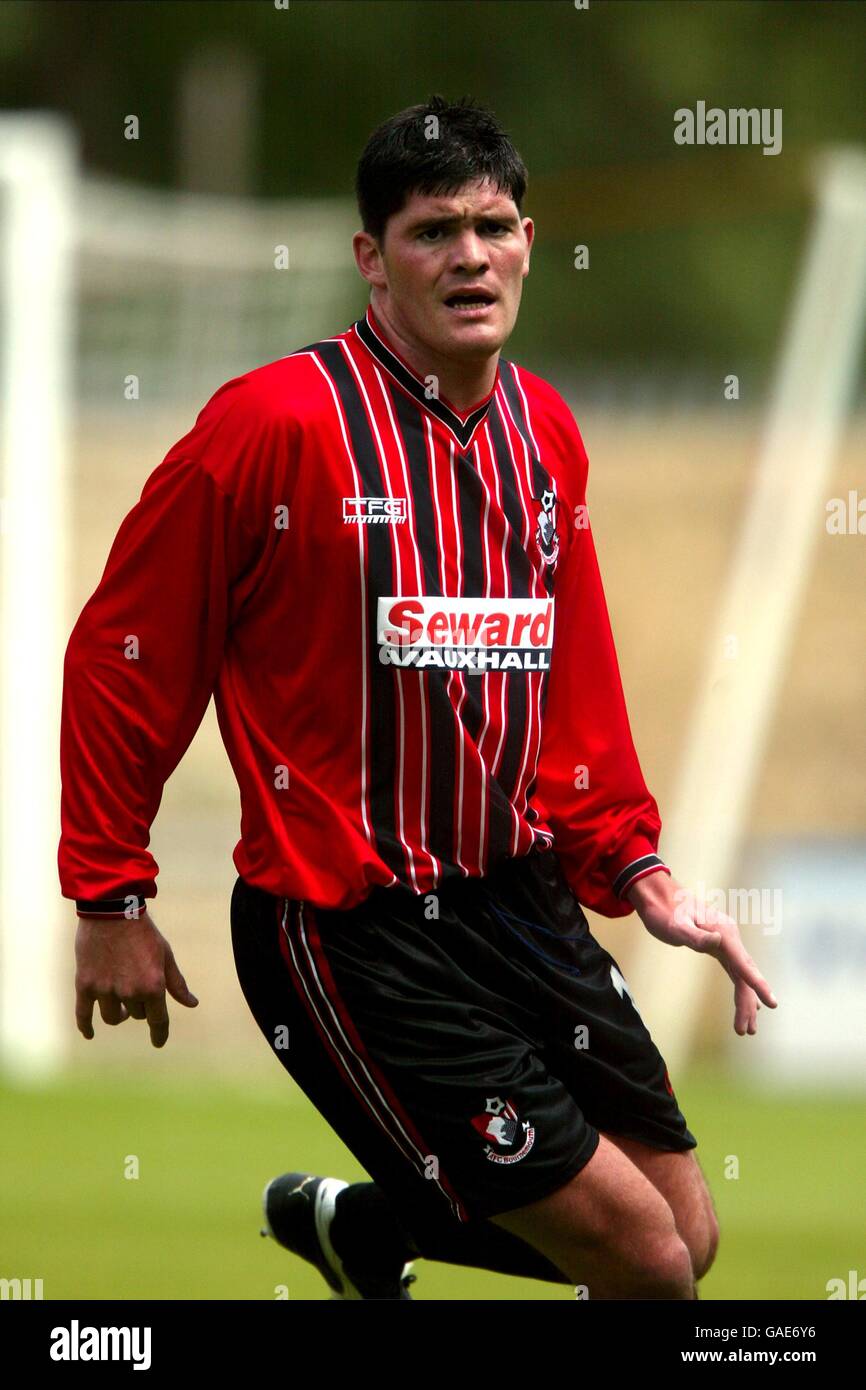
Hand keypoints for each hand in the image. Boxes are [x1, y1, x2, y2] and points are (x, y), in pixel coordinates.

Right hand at [74, 910, 197, 1048]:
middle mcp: (130, 993)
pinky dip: (86, 1027)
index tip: (158, 1042)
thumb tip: (192, 1004)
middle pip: (136, 1015)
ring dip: (118, 1013)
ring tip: (119, 1005)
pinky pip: (84, 1015)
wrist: (112, 911)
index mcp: (153, 986)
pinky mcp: (86, 985)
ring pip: (113, 1017)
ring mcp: (106, 990)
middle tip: (136, 988)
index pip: (158, 1021)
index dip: (160, 1034)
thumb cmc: (143, 933)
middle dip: (139, 1006)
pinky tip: (90, 1034)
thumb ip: (177, 984)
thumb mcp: (165, 956)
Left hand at [626, 871, 777, 1035]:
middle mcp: (730, 937)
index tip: (770, 1003)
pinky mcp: (719, 946)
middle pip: (745, 974)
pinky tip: (745, 1005)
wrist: (659, 896)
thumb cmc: (664, 911)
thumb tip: (718, 942)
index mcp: (724, 932)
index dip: (757, 984)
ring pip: (742, 976)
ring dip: (745, 1001)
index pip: (743, 963)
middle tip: (746, 1031)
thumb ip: (695, 936)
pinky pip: (735, 971)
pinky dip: (740, 989)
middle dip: (748, 1003)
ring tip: (746, 1029)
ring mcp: (726, 942)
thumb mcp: (675, 925)